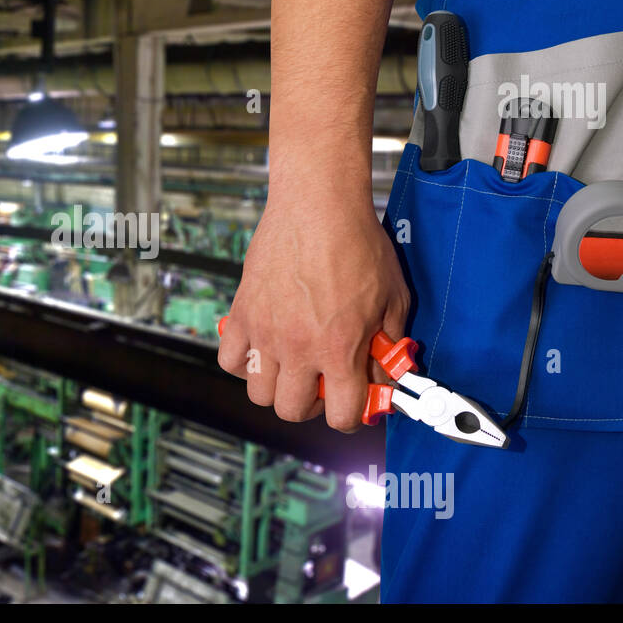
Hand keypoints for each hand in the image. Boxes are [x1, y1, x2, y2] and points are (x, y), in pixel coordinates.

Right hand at [218, 195, 409, 430]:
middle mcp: (299, 347)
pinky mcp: (242, 313)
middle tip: (321, 382)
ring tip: (291, 365)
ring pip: (258, 393)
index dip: (349, 416)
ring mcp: (265, 332)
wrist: (318, 206)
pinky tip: (262, 347)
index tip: (351, 402)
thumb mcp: (393, 298)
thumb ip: (389, 344)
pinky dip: (243, 362)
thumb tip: (384, 374)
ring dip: (277, 387)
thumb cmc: (357, 243)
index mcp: (339, 348)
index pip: (341, 416)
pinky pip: (229, 359)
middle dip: (311, 404)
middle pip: (292, 410)